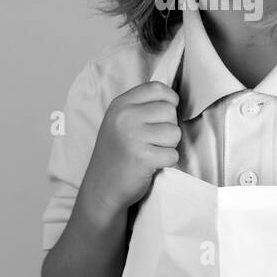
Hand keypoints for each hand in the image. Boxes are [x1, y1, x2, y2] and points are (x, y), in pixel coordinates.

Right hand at [80, 81, 180, 218]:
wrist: (102, 187)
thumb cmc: (116, 154)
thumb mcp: (119, 121)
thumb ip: (141, 107)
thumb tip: (173, 99)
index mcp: (120, 104)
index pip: (157, 88)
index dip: (170, 100)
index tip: (165, 114)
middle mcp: (125, 117)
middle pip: (170, 111)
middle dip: (168, 127)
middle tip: (153, 140)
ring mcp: (133, 137)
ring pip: (175, 132)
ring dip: (169, 145)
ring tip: (151, 151)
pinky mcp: (143, 157)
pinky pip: (173, 154)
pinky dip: (166, 162)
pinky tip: (151, 164)